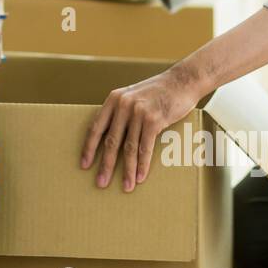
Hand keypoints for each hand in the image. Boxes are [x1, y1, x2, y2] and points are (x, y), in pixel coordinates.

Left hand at [80, 67, 201, 191]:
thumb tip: (110, 137)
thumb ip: (120, 112)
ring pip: (128, 148)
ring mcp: (138, 112)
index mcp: (113, 99)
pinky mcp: (153, 119)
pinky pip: (145, 147)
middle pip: (111, 141)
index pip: (96, 127)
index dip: (89, 147)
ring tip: (125, 186)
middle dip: (105, 164)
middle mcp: (123, 105)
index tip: (84, 164)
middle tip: (100, 183)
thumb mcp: (132, 96)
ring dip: (126, 170)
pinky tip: (139, 177)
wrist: (182, 81)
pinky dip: (142, 164)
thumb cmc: (158, 91)